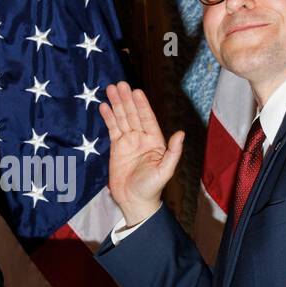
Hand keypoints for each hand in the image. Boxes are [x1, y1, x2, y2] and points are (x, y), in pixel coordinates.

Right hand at [98, 81, 183, 226]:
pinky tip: (105, 106)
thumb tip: (180, 133)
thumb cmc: (152, 188)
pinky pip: (112, 129)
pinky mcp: (117, 148)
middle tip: (120, 84)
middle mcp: (142, 138)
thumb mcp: (165, 170)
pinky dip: (109, 117)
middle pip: (133, 114)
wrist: (135, 201)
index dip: (141, 105)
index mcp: (155, 141)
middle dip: (126, 100)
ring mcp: (128, 142)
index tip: (136, 91)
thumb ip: (173, 152)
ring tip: (110, 89)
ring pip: (122, 118)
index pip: (147, 118)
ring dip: (117, 104)